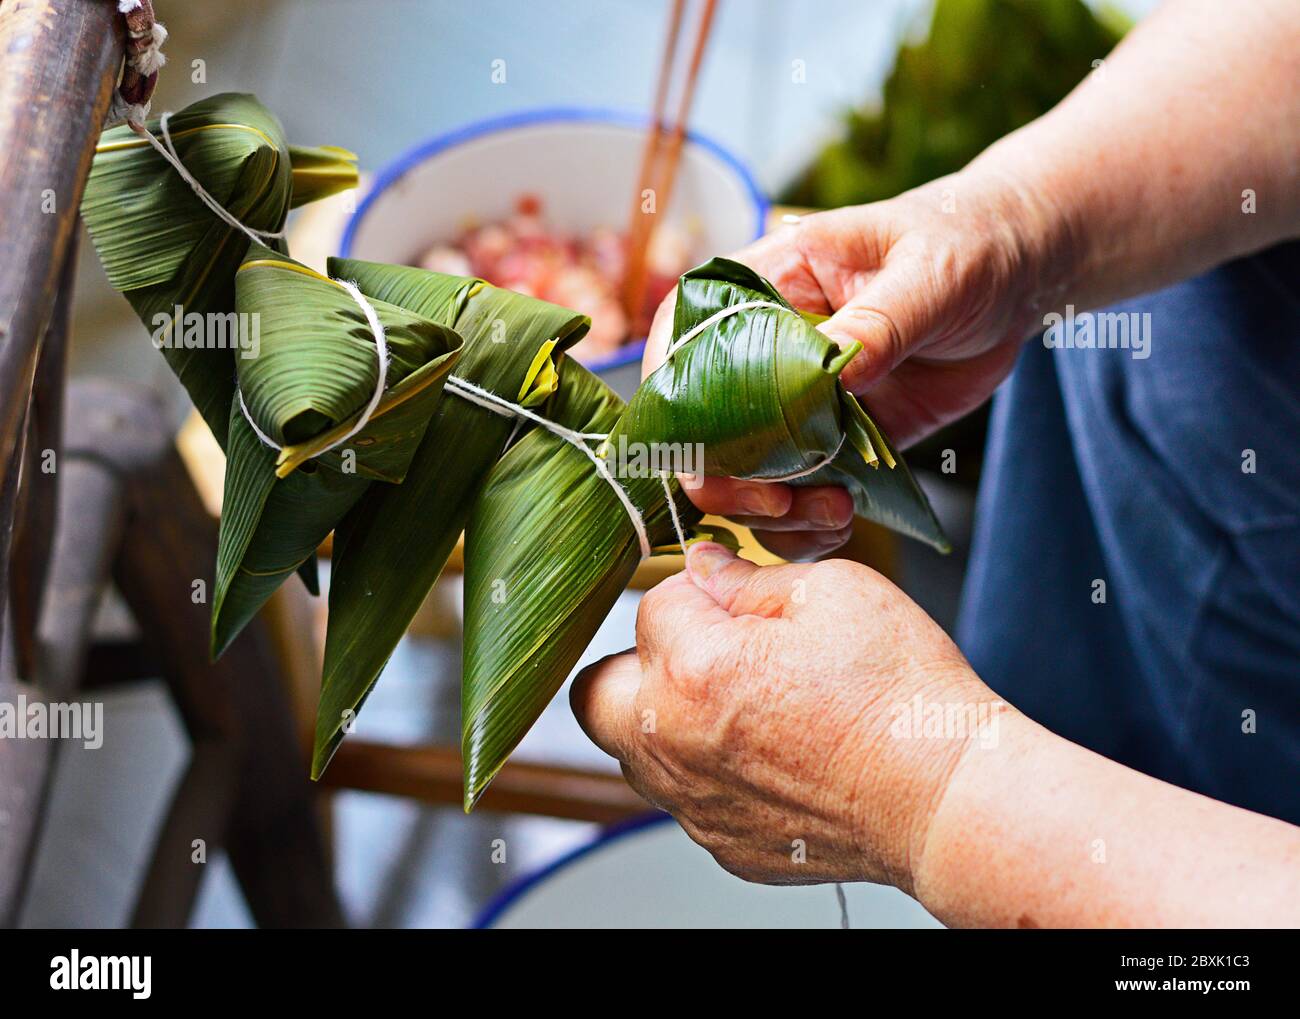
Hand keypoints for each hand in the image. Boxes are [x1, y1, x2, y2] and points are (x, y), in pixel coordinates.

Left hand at [570, 542, 1002, 888]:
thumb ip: (749, 580)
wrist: (945, 797)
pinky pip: (683, 797)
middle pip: (599, 691)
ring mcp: (693, 803)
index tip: (732, 595)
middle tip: (694, 649)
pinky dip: (705, 770)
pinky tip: (766, 752)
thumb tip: (707, 570)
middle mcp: (674, 743)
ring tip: (735, 702)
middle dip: (637, 660)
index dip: (698, 590)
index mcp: (692, 669)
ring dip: (664, 718)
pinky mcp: (722, 844)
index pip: (653, 604)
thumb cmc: (899, 696)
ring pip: (635, 752)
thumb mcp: (833, 593)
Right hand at [644, 169, 1062, 559]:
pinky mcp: (835, 444)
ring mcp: (796, 404)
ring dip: (768, 512)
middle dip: (724, 476)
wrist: (1013, 278)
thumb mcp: (928, 272)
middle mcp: (764, 351)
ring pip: (745, 474)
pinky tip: (842, 519)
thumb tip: (835, 369)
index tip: (698, 444)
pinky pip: (798, 497)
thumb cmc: (962, 243)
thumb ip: (879, 321)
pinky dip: (806, 527)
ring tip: (828, 514)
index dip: (674, 393)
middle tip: (775, 501)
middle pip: (701, 425)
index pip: (685, 336)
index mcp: (766, 286)